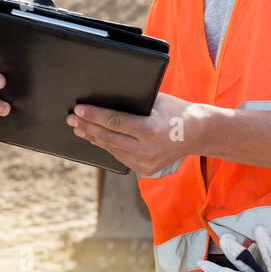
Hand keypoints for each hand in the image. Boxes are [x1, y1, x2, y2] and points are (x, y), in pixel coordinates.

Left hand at [67, 92, 206, 175]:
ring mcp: (147, 163)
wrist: (198, 133)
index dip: (93, 116)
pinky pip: (121, 157)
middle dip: (87, 127)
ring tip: (79, 128)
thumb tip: (103, 100)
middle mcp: (147, 150)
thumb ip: (132, 104)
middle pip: (108, 138)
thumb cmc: (175, 110)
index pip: (114, 122)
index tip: (78, 110)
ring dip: (93, 138)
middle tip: (71, 119)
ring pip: (112, 150)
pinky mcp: (146, 170)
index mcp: (150, 130)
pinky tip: (96, 138)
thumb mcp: (155, 101)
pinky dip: (107, 147)